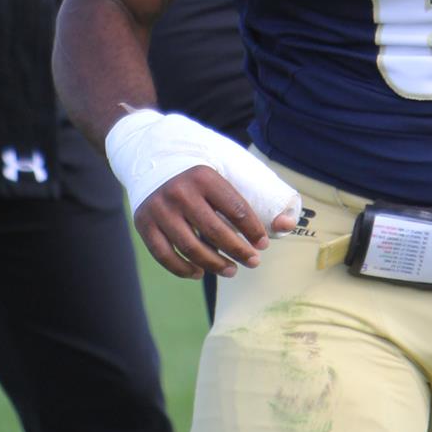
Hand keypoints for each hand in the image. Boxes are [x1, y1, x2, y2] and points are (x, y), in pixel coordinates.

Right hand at [134, 164, 293, 280]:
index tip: (263, 243)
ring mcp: (159, 209)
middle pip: (214, 231)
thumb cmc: (198, 173)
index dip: (253, 230)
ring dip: (214, 264)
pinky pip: (164, 255)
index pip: (235, 208)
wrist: (151, 158)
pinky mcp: (144, 224)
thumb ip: (255, 199)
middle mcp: (180, 191)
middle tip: (253, 262)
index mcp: (204, 176)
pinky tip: (200, 272)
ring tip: (231, 270)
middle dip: (238, 251)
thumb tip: (288, 226)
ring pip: (190, 247)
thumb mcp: (225, 172)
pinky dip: (183, 269)